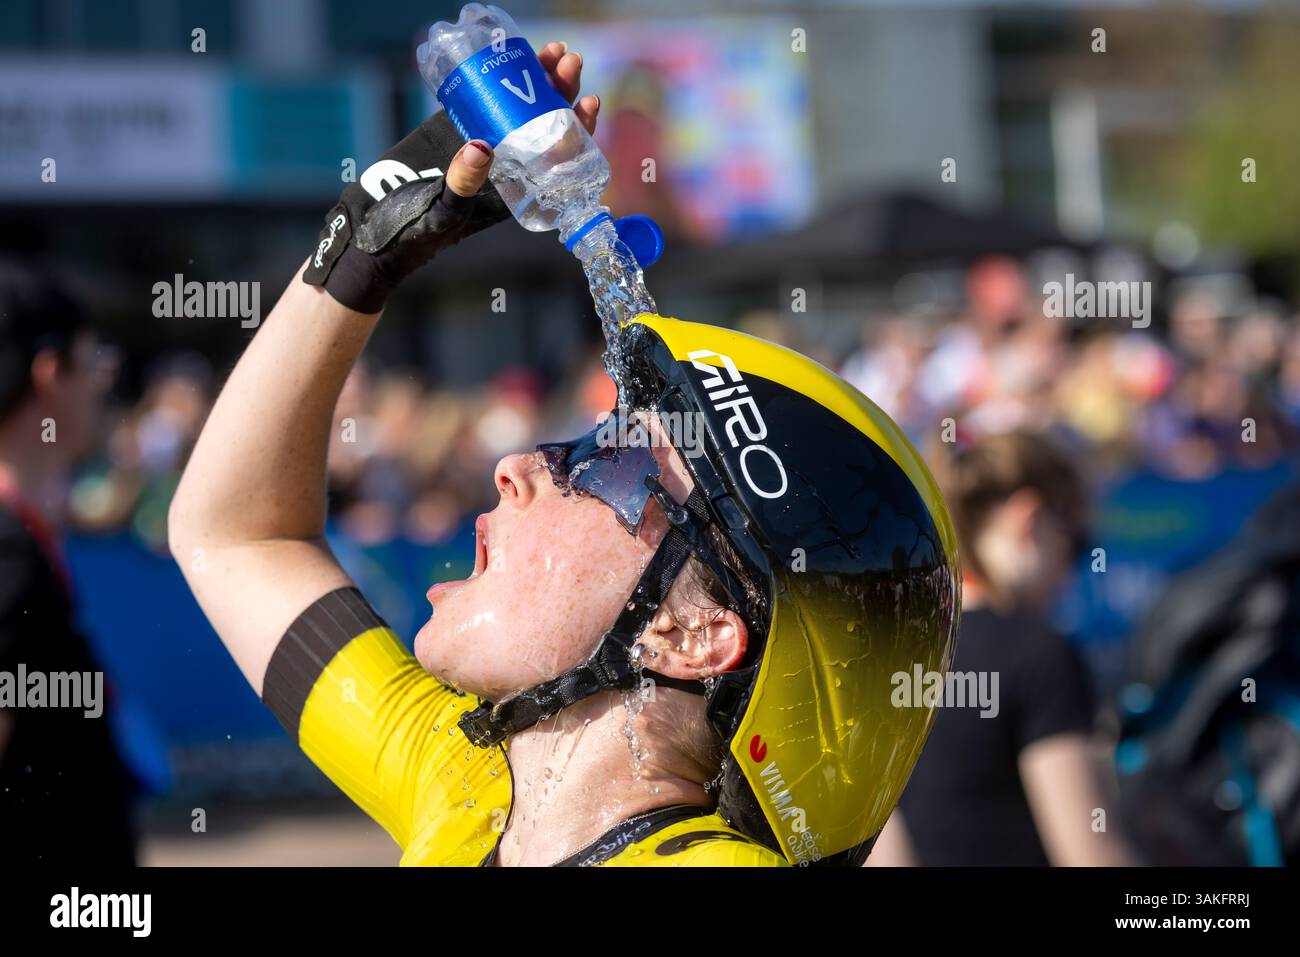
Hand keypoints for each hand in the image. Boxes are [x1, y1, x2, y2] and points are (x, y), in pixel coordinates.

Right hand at [304, 41, 600, 313]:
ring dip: (536, 80)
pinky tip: (509, 58)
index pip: (560, 156)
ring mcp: (483, 144)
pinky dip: (498, 78)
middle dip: (561, 92)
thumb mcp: (447, 211)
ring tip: (550, 52)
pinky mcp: (455, 128)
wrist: (378, 226)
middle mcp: (508, 166)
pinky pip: (484, 99)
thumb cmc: (420, 231)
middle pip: (545, 123)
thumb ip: (464, 183)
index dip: (578, 127)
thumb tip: (481, 147)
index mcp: (520, 189)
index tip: (588, 101)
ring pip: (519, 106)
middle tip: (569, 60)